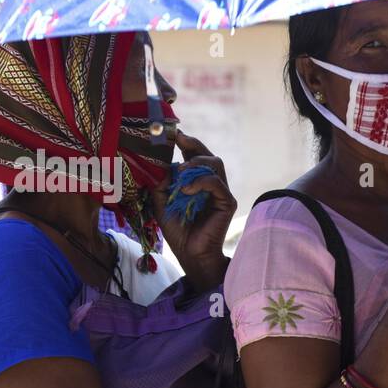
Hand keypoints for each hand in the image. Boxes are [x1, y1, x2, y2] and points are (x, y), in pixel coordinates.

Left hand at [150, 131, 236, 292]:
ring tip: (181, 171)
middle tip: (178, 139)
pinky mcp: (227, 202)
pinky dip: (200, 181)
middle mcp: (211, 184)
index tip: (172, 133)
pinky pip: (216, 183)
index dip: (186, 143)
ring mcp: (221, 192)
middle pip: (208, 155)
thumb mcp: (161, 203)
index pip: (195, 156)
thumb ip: (161, 184)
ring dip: (196, 163)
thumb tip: (160, 164)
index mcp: (197, 182)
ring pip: (215, 164)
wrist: (189, 254)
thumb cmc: (177, 230)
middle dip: (193, 144)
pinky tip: (186, 189)